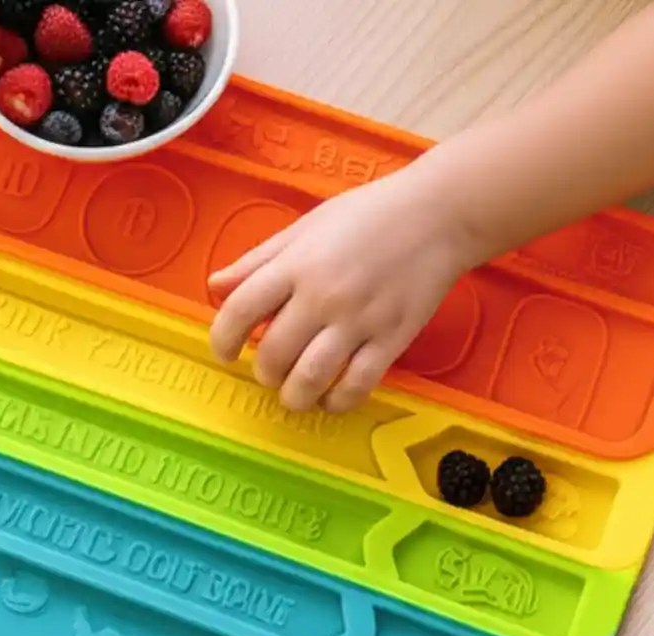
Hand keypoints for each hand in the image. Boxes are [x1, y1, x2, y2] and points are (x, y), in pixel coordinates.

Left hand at [208, 173, 474, 413]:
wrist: (438, 215)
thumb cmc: (369, 215)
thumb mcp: (305, 227)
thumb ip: (257, 260)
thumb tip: (215, 286)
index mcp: (296, 264)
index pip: (239, 310)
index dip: (221, 340)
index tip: (225, 352)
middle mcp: (323, 295)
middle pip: (273, 354)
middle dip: (263, 372)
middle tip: (268, 369)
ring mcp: (359, 321)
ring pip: (311, 379)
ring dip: (294, 395)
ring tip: (294, 392)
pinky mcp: (391, 339)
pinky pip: (357, 385)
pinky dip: (338, 402)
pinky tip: (331, 398)